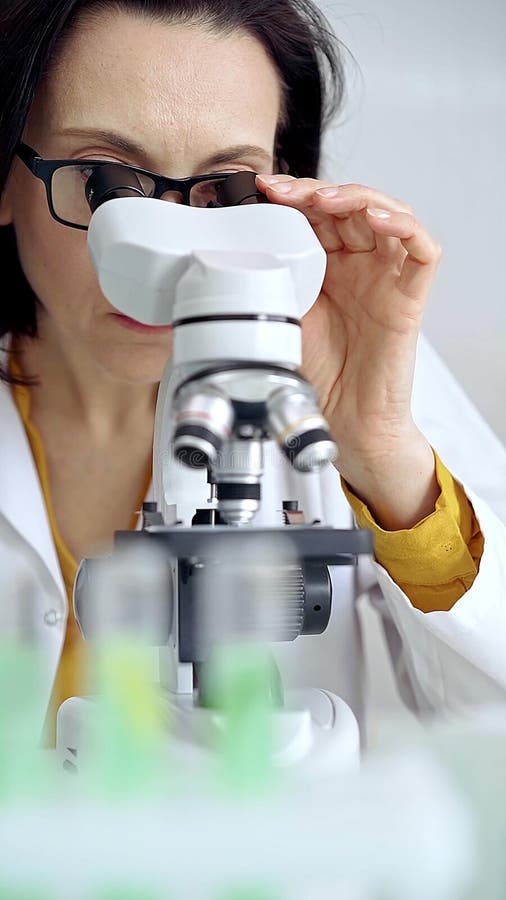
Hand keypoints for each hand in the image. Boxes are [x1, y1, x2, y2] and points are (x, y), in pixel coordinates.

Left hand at [256, 174, 442, 527]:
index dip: (295, 194)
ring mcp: (386, 280)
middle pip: (349, 206)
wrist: (341, 423)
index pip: (318, 214)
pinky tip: (377, 219)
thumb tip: (225, 249)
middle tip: (285, 191)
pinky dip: (404, 226)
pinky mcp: (409, 299)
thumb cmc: (313, 376)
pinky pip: (423, 251)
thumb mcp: (278, 316)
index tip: (263, 188)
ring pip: (388, 215)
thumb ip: (267, 279)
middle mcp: (359, 267)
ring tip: (325, 201)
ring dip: (357, 197)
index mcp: (328, 268)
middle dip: (316, 191)